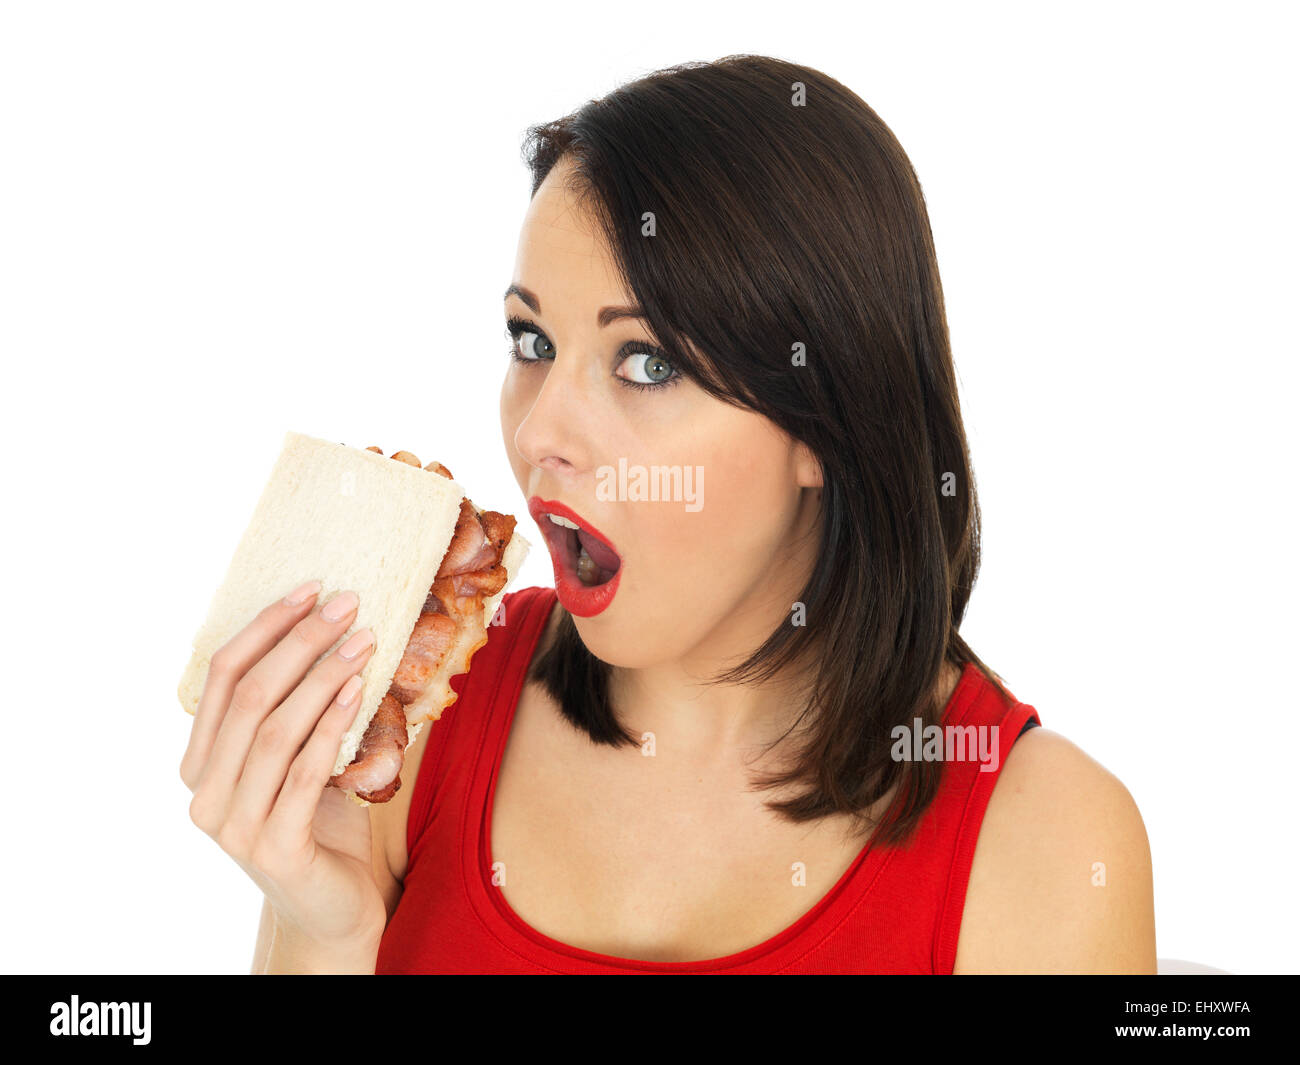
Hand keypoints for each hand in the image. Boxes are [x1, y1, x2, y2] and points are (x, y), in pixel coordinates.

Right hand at [180, 581, 386, 950]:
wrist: (333, 905)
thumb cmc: (318, 822)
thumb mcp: (298, 759)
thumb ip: (294, 711)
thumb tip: (332, 626)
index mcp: (199, 763)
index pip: (222, 677)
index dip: (264, 627)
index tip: (309, 589)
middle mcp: (204, 793)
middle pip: (249, 696)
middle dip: (299, 642)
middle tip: (346, 605)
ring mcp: (234, 825)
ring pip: (275, 730)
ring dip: (323, 676)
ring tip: (363, 640)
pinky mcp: (275, 848)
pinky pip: (305, 773)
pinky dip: (332, 725)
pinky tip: (359, 690)